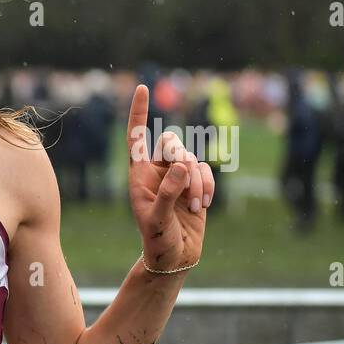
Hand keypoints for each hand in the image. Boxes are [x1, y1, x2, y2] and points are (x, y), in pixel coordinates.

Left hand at [126, 84, 213, 271]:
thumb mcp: (157, 220)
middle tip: (185, 187)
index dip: (139, 112)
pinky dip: (207, 185)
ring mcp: (177, 176)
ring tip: (193, 207)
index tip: (142, 87)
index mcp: (138, 175)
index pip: (136, 137)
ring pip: (192, 158)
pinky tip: (202, 205)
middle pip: (171, 142)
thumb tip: (181, 165)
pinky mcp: (195, 184)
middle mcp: (156, 171)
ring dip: (196, 180)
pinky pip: (205, 171)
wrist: (175, 257)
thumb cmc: (158, 240)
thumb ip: (167, 193)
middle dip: (182, 159)